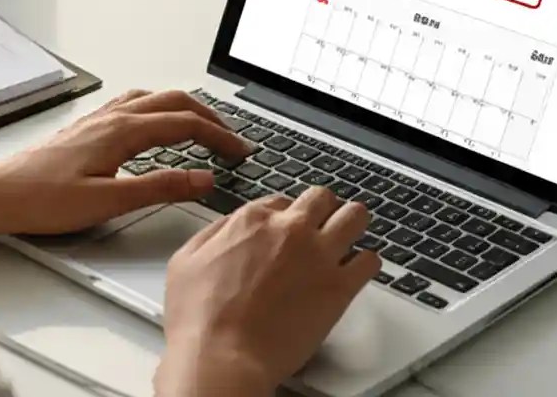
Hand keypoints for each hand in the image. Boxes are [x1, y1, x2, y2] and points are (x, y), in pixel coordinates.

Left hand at [0, 90, 251, 238]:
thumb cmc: (42, 200)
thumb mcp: (109, 202)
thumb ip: (160, 187)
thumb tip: (202, 178)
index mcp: (123, 131)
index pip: (186, 124)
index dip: (220, 136)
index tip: (240, 151)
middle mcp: (112, 117)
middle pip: (175, 102)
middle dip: (210, 118)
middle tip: (232, 140)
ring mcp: (98, 119)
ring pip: (154, 99)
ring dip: (185, 109)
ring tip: (203, 128)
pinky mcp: (87, 128)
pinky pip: (133, 105)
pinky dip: (158, 109)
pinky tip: (154, 125)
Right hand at [155, 189, 380, 396]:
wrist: (222, 357)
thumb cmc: (199, 319)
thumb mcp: (186, 261)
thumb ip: (213, 234)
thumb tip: (231, 226)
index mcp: (252, 221)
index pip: (281, 201)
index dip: (285, 216)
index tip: (287, 230)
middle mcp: (290, 230)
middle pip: (322, 198)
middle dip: (322, 210)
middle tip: (320, 226)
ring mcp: (319, 255)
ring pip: (355, 216)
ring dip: (351, 224)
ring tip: (348, 239)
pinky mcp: (339, 287)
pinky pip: (371, 261)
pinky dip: (366, 263)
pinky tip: (355, 272)